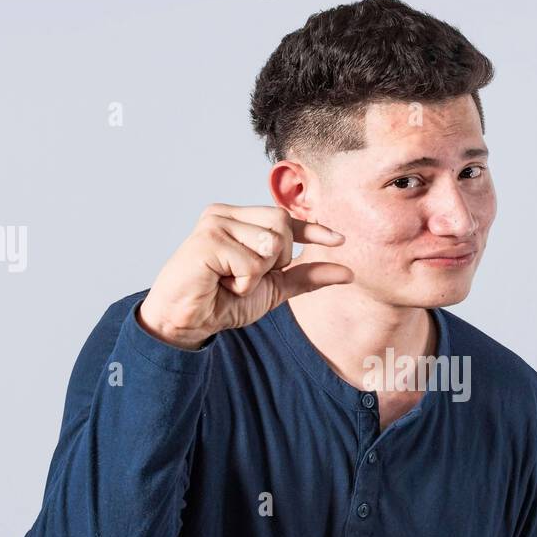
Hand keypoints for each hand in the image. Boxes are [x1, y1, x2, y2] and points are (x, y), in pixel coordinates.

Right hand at [138, 204, 352, 348]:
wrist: (189, 322)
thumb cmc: (223, 301)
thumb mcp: (273, 288)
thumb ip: (306, 277)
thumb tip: (347, 272)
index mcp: (239, 219)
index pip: (284, 217)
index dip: (313, 229)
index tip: (340, 240)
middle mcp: (226, 214)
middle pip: (281, 224)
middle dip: (278, 259)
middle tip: (249, 277)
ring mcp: (215, 223)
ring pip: (269, 243)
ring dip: (258, 273)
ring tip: (232, 280)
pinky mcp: (207, 239)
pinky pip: (251, 262)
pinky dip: (243, 281)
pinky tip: (221, 283)